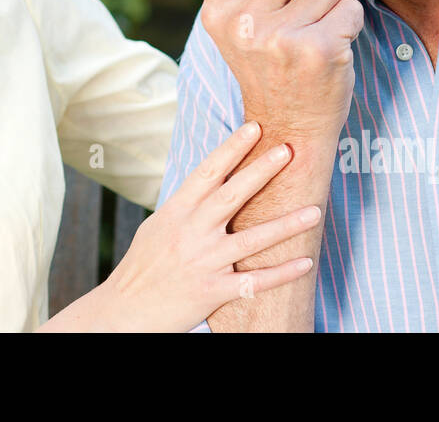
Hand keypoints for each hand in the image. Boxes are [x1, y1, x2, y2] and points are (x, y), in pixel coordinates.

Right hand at [98, 121, 322, 331]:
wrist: (124, 310)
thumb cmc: (141, 266)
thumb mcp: (158, 226)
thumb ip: (186, 206)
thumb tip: (211, 181)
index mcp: (176, 212)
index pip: (208, 172)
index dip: (232, 148)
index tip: (254, 128)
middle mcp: (191, 233)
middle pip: (232, 196)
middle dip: (261, 171)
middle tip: (288, 150)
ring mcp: (203, 262)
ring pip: (252, 240)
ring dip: (286, 225)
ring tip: (315, 211)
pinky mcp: (212, 292)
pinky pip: (254, 282)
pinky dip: (281, 273)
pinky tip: (305, 262)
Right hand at [200, 0, 363, 133]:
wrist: (287, 127)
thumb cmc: (271, 65)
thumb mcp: (242, 23)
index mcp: (218, 10)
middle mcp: (243, 22)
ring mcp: (280, 38)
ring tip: (317, 26)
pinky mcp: (319, 50)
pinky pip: (349, 7)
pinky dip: (349, 22)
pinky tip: (333, 45)